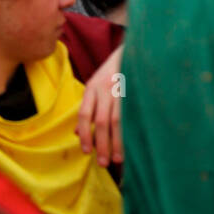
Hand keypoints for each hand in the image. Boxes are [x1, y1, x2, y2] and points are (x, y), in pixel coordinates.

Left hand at [76, 43, 124, 166]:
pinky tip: (133, 145)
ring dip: (117, 143)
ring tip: (118, 159)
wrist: (133, 50)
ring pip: (118, 121)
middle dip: (101, 144)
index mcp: (92, 87)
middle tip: (102, 163)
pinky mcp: (136, 92)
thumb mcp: (95, 86)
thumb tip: (76, 134)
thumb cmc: (111, 72)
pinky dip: (131, 132)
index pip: (84, 114)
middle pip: (101, 121)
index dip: (84, 134)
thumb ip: (87, 108)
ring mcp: (122, 91)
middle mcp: (105, 89)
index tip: (86, 151)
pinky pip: (133, 116)